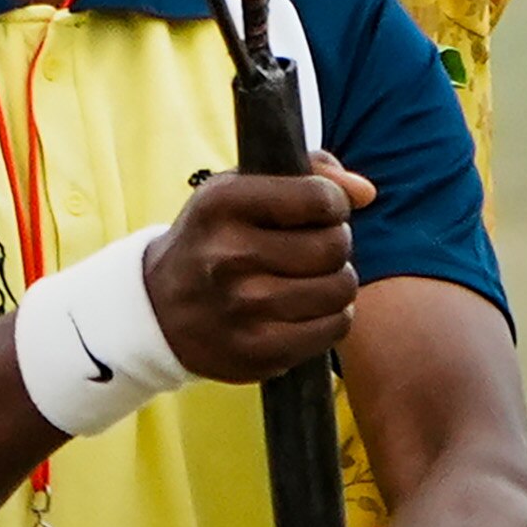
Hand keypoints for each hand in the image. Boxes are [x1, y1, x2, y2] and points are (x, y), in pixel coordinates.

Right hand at [143, 160, 370, 383]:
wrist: (159, 309)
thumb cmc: (213, 237)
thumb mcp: (240, 188)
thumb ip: (307, 172)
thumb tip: (367, 192)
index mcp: (224, 204)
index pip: (318, 198)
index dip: (334, 202)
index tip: (323, 209)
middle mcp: (230, 256)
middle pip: (333, 246)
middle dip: (336, 241)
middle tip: (318, 244)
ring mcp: (244, 310)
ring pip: (339, 289)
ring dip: (338, 279)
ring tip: (315, 275)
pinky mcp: (259, 354)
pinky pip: (332, 329)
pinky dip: (333, 315)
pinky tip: (310, 305)